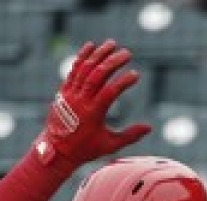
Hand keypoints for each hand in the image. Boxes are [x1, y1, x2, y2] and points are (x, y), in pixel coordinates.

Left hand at [33, 40, 151, 166]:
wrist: (56, 151)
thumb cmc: (86, 149)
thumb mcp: (110, 145)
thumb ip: (130, 136)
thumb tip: (149, 128)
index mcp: (93, 114)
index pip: (110, 92)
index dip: (123, 82)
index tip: (136, 75)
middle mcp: (80, 101)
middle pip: (97, 75)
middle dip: (113, 62)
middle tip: (127, 53)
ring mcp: (70, 94)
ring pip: (84, 69)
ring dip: (99, 54)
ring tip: (112, 44)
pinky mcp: (64, 91)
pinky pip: (73, 70)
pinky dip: (82, 57)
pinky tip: (92, 46)